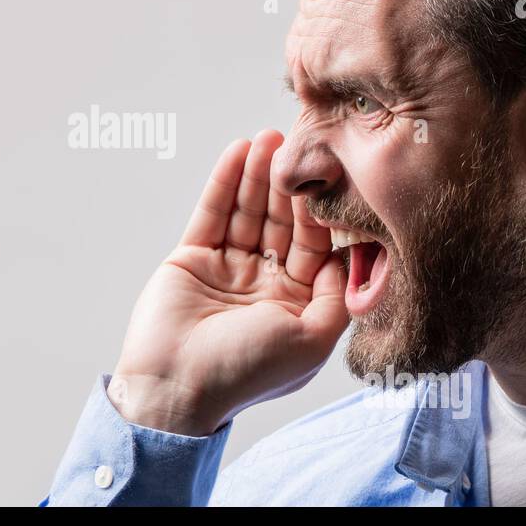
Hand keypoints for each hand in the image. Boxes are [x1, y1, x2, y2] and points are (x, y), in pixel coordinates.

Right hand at [109, 130, 349, 435]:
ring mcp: (228, 270)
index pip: (315, 247)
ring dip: (259, 176)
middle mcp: (265, 286)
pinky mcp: (192, 258)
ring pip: (248, 213)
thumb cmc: (246, 372)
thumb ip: (338, 297)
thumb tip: (350, 255)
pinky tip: (239, 152)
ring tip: (268, 139)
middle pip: (282, 223)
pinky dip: (225, 182)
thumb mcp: (312, 340)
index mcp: (296, 307)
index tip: (329, 175)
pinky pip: (212, 213)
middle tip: (296, 144)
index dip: (320, 212)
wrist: (175, 386)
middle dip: (288, 185)